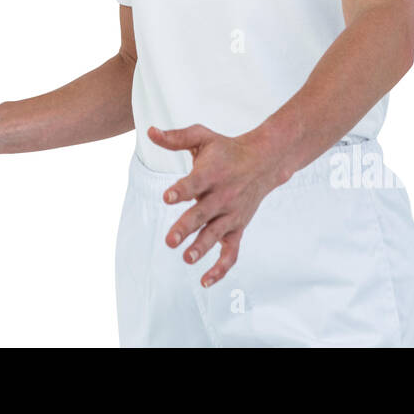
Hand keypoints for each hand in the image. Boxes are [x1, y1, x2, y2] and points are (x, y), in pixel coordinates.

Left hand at [148, 123, 289, 287]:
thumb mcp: (202, 137)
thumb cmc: (226, 149)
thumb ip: (176, 138)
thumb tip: (150, 132)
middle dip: (186, 228)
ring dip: (202, 248)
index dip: (181, 191)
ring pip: (215, 234)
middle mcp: (222, 196)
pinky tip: (205, 281)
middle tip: (170, 241)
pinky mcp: (237, 228)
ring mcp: (231, 214)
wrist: (263, 161)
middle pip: (202, 214)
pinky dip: (221, 268)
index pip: (194, 183)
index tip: (167, 197)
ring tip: (186, 258)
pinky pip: (231, 252)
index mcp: (211, 173)